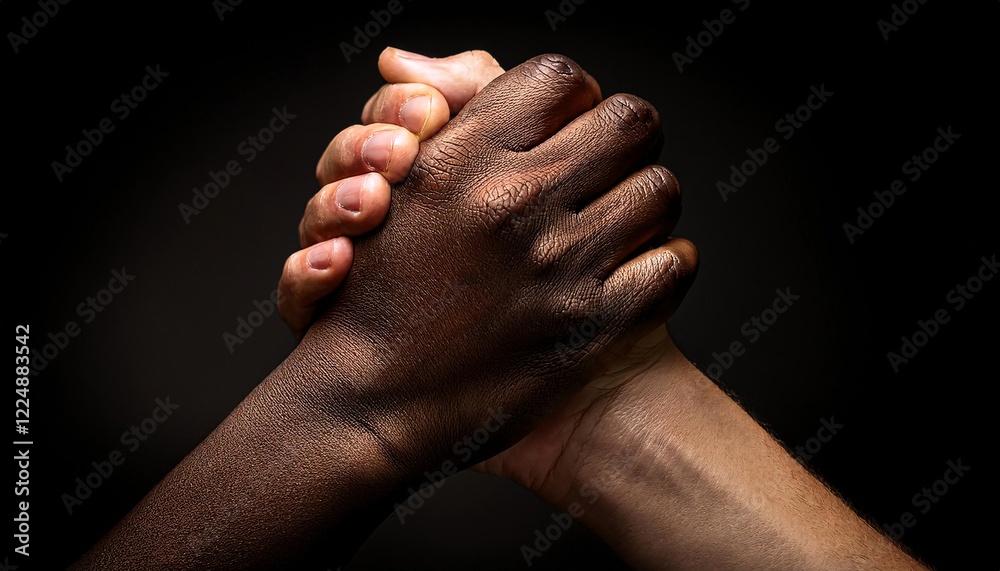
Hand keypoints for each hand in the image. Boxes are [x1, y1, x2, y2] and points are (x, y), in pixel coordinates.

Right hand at [278, 48, 696, 500]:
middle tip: (610, 169)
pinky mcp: (594, 329)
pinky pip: (675, 264)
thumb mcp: (388, 187)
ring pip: (663, 191)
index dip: (576, 100)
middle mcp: (513, 205)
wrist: (371, 401)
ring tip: (621, 221)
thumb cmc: (378, 289)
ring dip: (647, 202)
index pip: (563, 78)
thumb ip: (420, 116)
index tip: (569, 128)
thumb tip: (403, 55)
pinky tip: (631, 274)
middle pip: (632, 122)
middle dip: (625, 142)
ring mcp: (559, 269)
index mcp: (462, 159)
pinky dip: (662, 264)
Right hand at [279, 49, 503, 338]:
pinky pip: (297, 294)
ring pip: (316, 218)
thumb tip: (394, 57)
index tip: (431, 114)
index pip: (386, 118)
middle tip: (400, 153)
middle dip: (366, 145)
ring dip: (335, 202)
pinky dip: (306, 275)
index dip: (400, 106)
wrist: (513, 381)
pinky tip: (335, 263)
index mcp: (412, 171)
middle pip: (342, 158)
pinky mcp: (328, 321)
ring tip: (370, 202)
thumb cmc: (519, 270)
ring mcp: (347, 264)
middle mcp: (373, 211)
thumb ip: (478, 98)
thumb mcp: (502, 171)